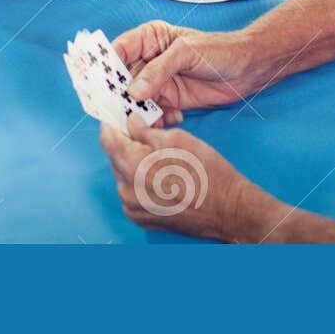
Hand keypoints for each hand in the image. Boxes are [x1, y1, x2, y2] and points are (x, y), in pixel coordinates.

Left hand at [99, 116, 269, 241]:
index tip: (119, 115)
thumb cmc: (206, 171)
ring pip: (123, 174)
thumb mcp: (176, 138)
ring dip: (134, 162)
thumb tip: (130, 122)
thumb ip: (145, 130)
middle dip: (127, 142)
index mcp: (132, 166)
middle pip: (114, 156)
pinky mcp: (140, 219)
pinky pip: (131, 192)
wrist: (228, 210)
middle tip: (146, 132)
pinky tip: (161, 176)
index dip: (112, 122)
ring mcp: (132, 208)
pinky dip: (139, 181)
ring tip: (159, 156)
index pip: (106, 138)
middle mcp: (126, 190)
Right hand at [114, 20, 272, 121]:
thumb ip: (158, 72)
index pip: (118, 50)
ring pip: (135, 100)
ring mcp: (158, 82)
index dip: (104, 67)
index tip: (95, 85)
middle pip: (122, 79)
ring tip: (146, 122)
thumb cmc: (219, 51)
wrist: (248, 70)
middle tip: (118, 111)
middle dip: (119, 96)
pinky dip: (157, 120)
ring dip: (138, 112)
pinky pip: (152, 113)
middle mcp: (148, 60)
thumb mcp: (185, 54)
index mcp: (149, 38)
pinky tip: (172, 118)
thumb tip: (133, 92)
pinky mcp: (169, 100)